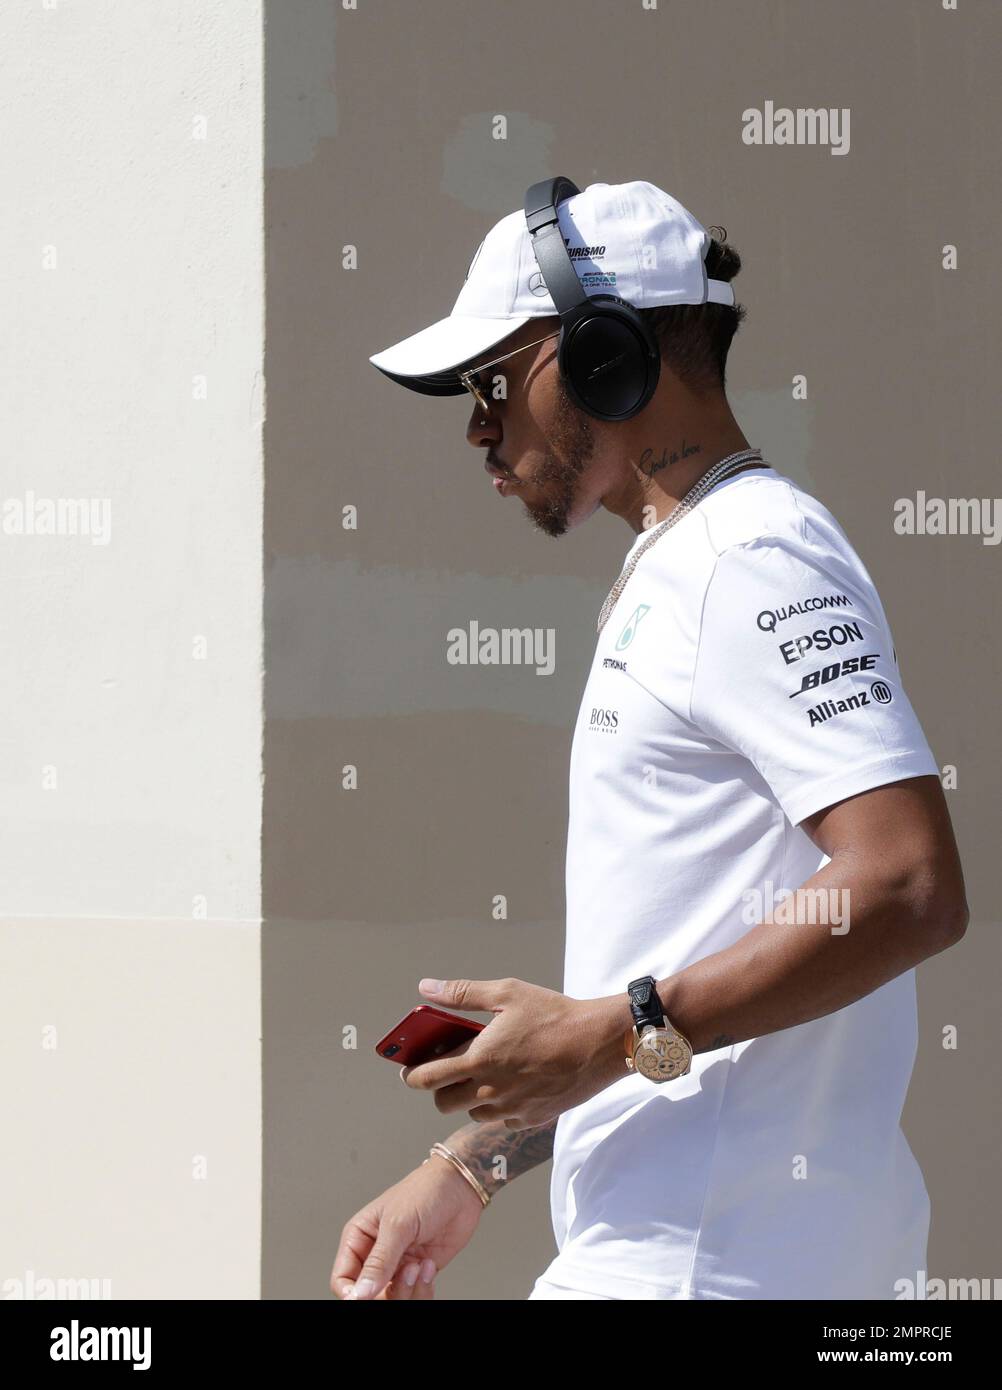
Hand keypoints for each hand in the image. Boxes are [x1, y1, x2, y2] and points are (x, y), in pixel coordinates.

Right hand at [330, 1155, 484, 1299]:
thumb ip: (379, 1262)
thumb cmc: (425, 1191)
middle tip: (404, 1275)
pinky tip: (429, 1265)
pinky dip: (422, 1289)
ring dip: (407, 1289)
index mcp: (359, 1237)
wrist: (461, 1189)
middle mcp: (375, 1254)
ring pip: (392, 1298)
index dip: (352, 1294)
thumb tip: (360, 1293)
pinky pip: (414, 1296)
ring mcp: (397, 1264)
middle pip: (367, 1294)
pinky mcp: (418, 1272)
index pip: (342, 1279)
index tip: (369, 1296)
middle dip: (385, 1293)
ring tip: (419, 1266)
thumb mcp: (398, 1225)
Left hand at [402, 977, 628, 1128]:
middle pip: (443, 1103)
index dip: (411, 1074)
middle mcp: (490, 1092)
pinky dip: (498, 1105)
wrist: (600, 1044)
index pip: (426, 1078)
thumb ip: (462, 994)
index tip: (408, 1067)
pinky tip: (512, 1081)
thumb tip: (426, 989)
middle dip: (439, 1087)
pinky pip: (501, 1119)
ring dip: (469, 1097)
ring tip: (484, 1071)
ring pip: (472, 1113)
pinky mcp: (531, 1118)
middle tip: (449, 1067)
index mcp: (478, 1060)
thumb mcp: (506, 993)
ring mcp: (511, 1109)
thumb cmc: (553, 1014)